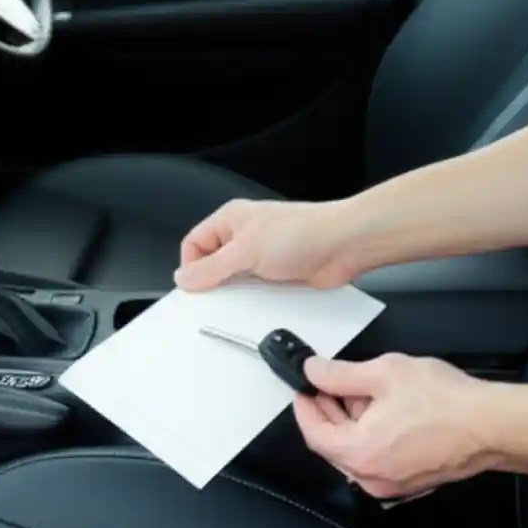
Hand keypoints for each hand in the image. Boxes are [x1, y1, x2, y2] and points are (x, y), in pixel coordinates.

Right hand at [174, 199, 361, 290]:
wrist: (344, 245)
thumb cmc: (301, 233)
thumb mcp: (245, 251)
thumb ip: (211, 268)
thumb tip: (183, 278)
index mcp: (230, 220)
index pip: (194, 244)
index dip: (191, 267)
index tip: (196, 289)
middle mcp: (245, 237)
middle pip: (214, 265)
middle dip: (214, 284)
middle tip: (216, 301)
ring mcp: (263, 257)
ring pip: (236, 282)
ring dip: (239, 294)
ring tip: (244, 302)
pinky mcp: (279, 276)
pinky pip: (258, 293)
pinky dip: (257, 302)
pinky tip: (261, 307)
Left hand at [293, 354, 504, 499]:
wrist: (491, 425)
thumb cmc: (448, 403)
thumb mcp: (385, 373)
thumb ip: (341, 374)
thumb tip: (315, 372)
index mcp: (360, 452)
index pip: (313, 433)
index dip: (304, 408)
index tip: (302, 390)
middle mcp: (372, 476)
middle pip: (333, 445)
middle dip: (328, 413)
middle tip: (328, 386)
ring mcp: (392, 484)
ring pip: (356, 452)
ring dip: (352, 423)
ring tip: (364, 392)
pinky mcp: (410, 483)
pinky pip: (377, 460)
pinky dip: (372, 436)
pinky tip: (385, 411)